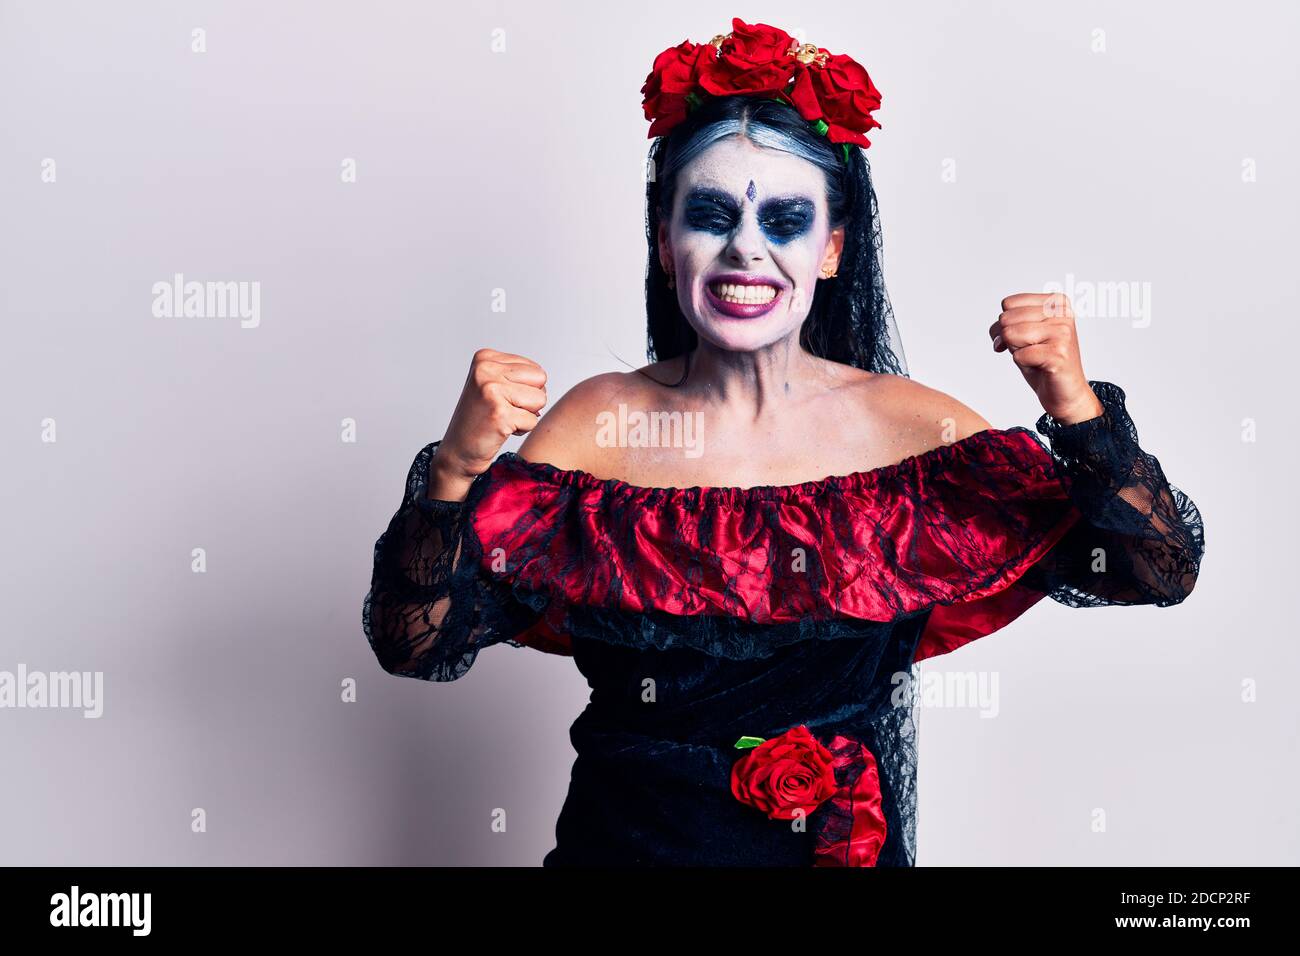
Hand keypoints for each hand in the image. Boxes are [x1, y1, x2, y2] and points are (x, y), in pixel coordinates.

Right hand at [431, 348, 547, 499]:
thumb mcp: (493, 384)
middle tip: (504, 410)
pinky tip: (500, 430)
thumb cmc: (480, 418)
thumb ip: (518, 374)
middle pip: (541, 380)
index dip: (525, 390)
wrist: (458, 451)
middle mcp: (486, 370)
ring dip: (526, 415)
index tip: (500, 399)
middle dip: (530, 400)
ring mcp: (492, 390)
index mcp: (485, 358)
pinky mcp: (500, 413)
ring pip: (540, 399)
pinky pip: (533, 421)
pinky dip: (521, 430)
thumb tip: (544, 382)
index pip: (535, 369)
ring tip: (503, 419)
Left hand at [989, 293, 1104, 423]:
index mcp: (1056, 301)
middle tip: (1030, 350)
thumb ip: (1005, 324)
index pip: (1008, 303)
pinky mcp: (1058, 353)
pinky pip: (1018, 355)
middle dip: (1010, 339)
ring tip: (1036, 357)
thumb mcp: (1021, 334)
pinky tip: (1040, 366)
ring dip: (1017, 351)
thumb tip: (999, 335)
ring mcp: (1062, 332)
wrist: (1066, 391)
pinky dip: (1023, 364)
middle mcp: (1062, 313)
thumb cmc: (1043, 361)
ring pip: (1010, 334)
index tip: (1020, 337)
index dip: (1005, 324)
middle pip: (1006, 319)